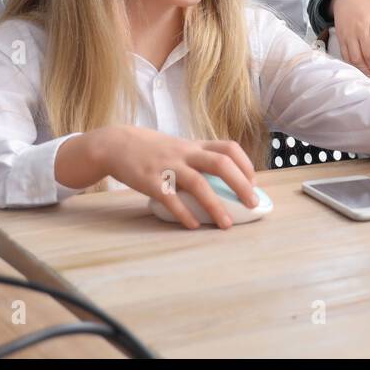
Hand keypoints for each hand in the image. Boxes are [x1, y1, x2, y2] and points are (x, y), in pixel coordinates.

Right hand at [79, 126, 257, 229]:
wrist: (115, 144)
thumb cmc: (152, 150)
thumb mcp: (179, 147)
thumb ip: (199, 158)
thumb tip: (225, 179)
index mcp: (194, 145)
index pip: (228, 148)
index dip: (245, 165)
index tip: (254, 183)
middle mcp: (185, 153)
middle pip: (221, 164)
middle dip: (241, 185)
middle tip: (252, 204)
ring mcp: (168, 166)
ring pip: (198, 184)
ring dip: (216, 206)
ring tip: (226, 224)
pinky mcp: (151, 181)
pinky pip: (171, 199)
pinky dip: (184, 213)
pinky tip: (194, 225)